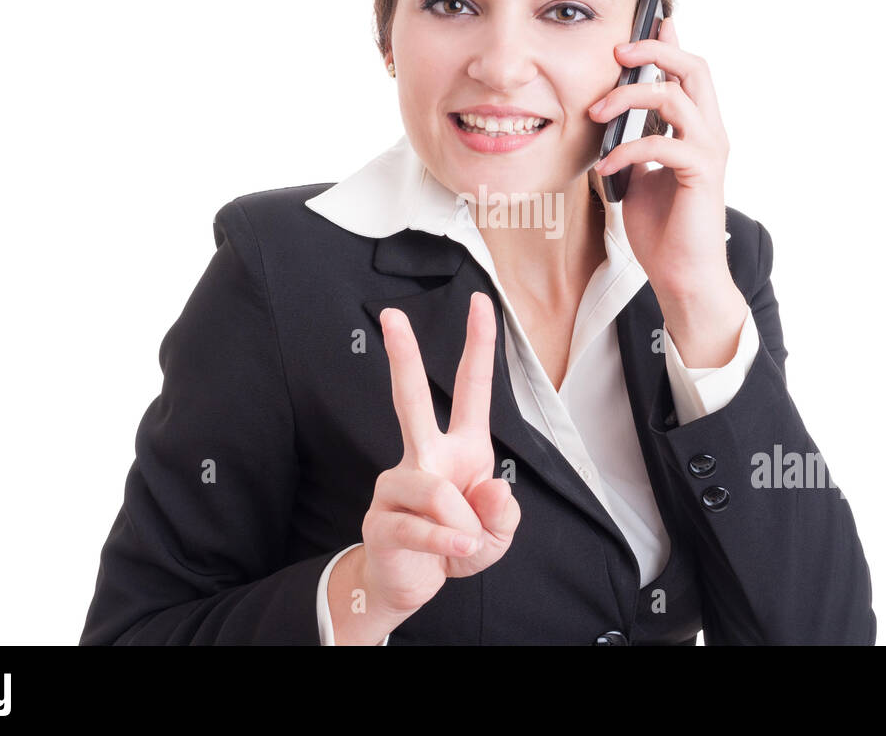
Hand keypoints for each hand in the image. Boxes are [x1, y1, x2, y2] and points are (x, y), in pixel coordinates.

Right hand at [358, 291, 520, 618]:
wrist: (412, 584)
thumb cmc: (455, 546)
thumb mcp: (497, 532)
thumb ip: (504, 511)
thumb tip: (491, 486)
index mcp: (459, 448)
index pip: (471, 388)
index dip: (479, 346)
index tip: (482, 302)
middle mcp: (423, 455)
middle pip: (410, 399)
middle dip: (403, 356)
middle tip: (391, 315)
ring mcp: (396, 484)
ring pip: (438, 493)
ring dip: (465, 529)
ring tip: (464, 544)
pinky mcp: (381, 520)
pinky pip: (425, 529)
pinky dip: (450, 547)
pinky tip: (458, 554)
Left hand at [589, 15, 731, 303]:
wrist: (681, 276)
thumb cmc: (662, 230)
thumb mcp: (638, 176)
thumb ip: (631, 144)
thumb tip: (608, 122)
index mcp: (696, 129)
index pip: (688, 72)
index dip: (669, 42)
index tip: (645, 20)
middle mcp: (709, 133)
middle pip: (694, 68)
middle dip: (655, 50)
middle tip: (617, 52)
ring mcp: (709, 152)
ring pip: (677, 97)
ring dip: (630, 96)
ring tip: (596, 113)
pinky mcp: (701, 174)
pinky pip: (662, 144)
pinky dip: (627, 149)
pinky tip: (604, 166)